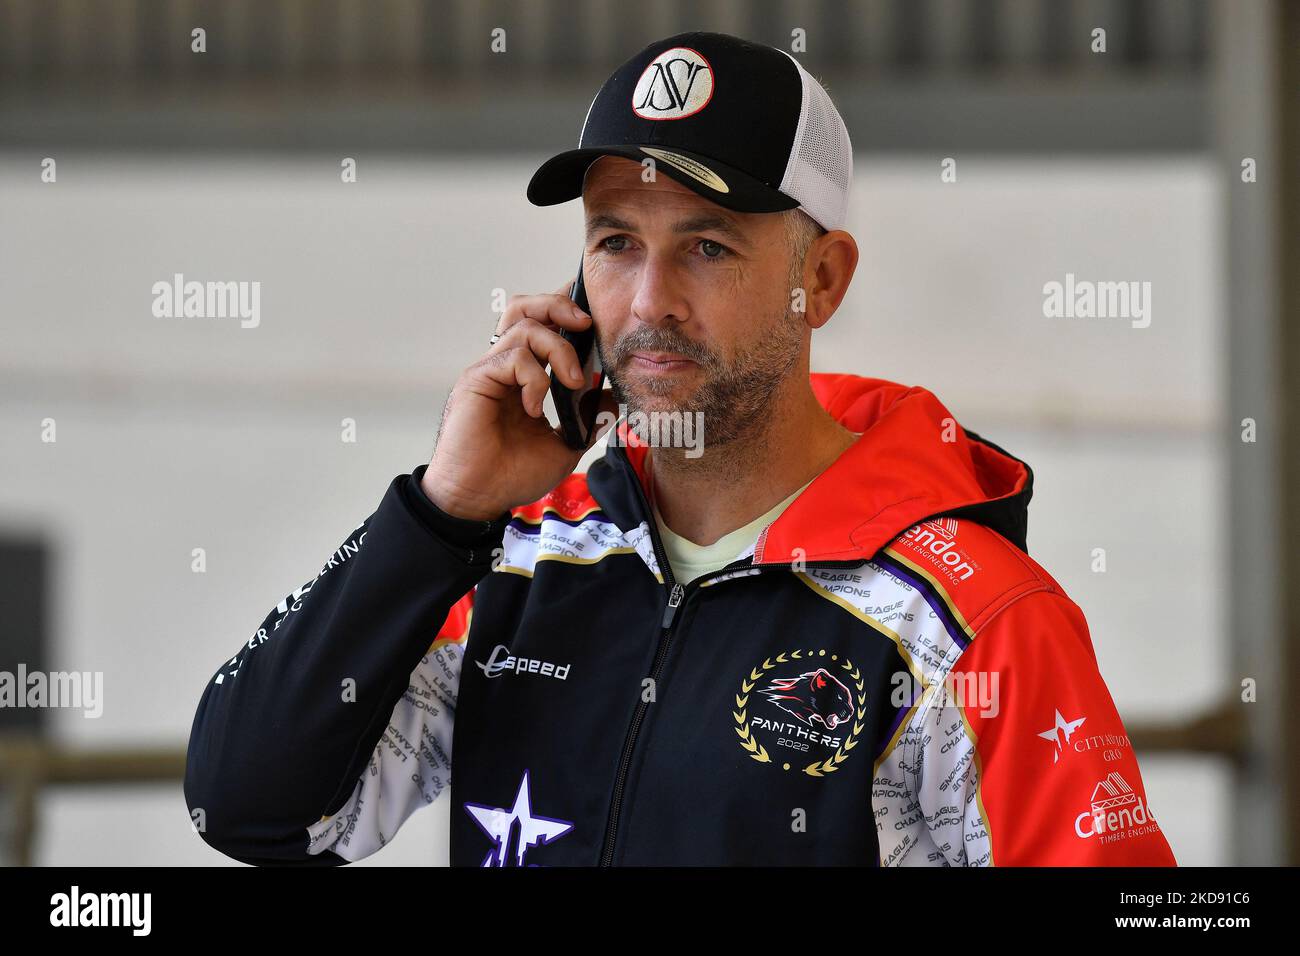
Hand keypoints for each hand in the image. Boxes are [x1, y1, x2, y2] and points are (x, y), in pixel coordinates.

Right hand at [421, 282, 618, 519]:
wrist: (480, 498)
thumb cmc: (512, 475)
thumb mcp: (565, 445)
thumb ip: (587, 419)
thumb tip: (611, 397)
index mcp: (522, 377)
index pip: (541, 326)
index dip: (564, 313)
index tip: (594, 322)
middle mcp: (504, 367)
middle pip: (525, 308)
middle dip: (559, 305)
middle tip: (587, 324)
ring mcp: (489, 371)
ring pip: (524, 326)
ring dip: (558, 349)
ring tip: (572, 381)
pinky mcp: (477, 380)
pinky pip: (513, 358)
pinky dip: (535, 378)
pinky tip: (534, 408)